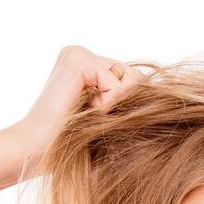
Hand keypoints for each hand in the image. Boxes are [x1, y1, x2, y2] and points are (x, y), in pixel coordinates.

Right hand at [7, 45, 145, 179]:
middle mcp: (80, 53)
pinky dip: (107, 107)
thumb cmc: (69, 143)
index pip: (130, 80)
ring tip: (86, 116)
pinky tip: (83, 112)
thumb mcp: (103, 118)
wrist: (36, 151)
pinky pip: (117, 85)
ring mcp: (78, 53)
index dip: (125, 106)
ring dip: (114, 108)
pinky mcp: (77, 59)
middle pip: (134, 78)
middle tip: (92, 118)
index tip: (97, 119)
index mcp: (84, 64)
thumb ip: (124, 100)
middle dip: (123, 106)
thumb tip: (167, 96)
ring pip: (129, 81)